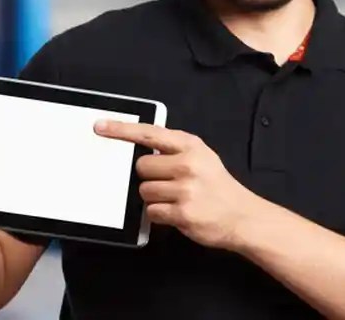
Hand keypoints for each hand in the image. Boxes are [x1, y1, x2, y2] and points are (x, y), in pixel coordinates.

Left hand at [94, 121, 268, 250]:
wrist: (244, 217)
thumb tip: (139, 148)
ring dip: (155, 198)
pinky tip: (177, 212)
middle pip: (141, 167)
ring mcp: (185, 190)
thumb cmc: (218, 187)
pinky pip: (151, 212)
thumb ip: (174, 149)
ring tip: (177, 199)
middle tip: (169, 183)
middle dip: (149, 177)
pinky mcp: (182, 213)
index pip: (149, 133)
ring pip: (144, 191)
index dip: (121, 130)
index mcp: (190, 146)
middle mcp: (188, 164)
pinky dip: (160, 214)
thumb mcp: (202, 156)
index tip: (100, 127)